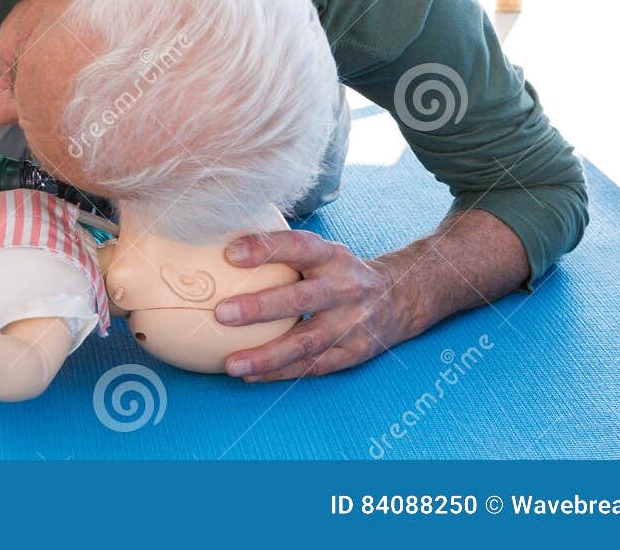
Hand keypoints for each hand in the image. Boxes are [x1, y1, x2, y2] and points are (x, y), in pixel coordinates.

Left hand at [213, 230, 418, 380]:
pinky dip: (279, 372)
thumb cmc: (340, 271)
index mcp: (332, 256)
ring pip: (305, 342)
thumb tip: (220, 244)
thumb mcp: (322, 251)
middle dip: (259, 307)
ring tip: (231, 363)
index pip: (298, 247)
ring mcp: (351, 324)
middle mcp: (344, 288)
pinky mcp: (353, 353)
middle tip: (221, 313)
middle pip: (300, 299)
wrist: (398, 298)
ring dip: (266, 355)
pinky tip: (250, 375)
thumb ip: (282, 251)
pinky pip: (312, 367)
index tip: (230, 253)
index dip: (265, 248)